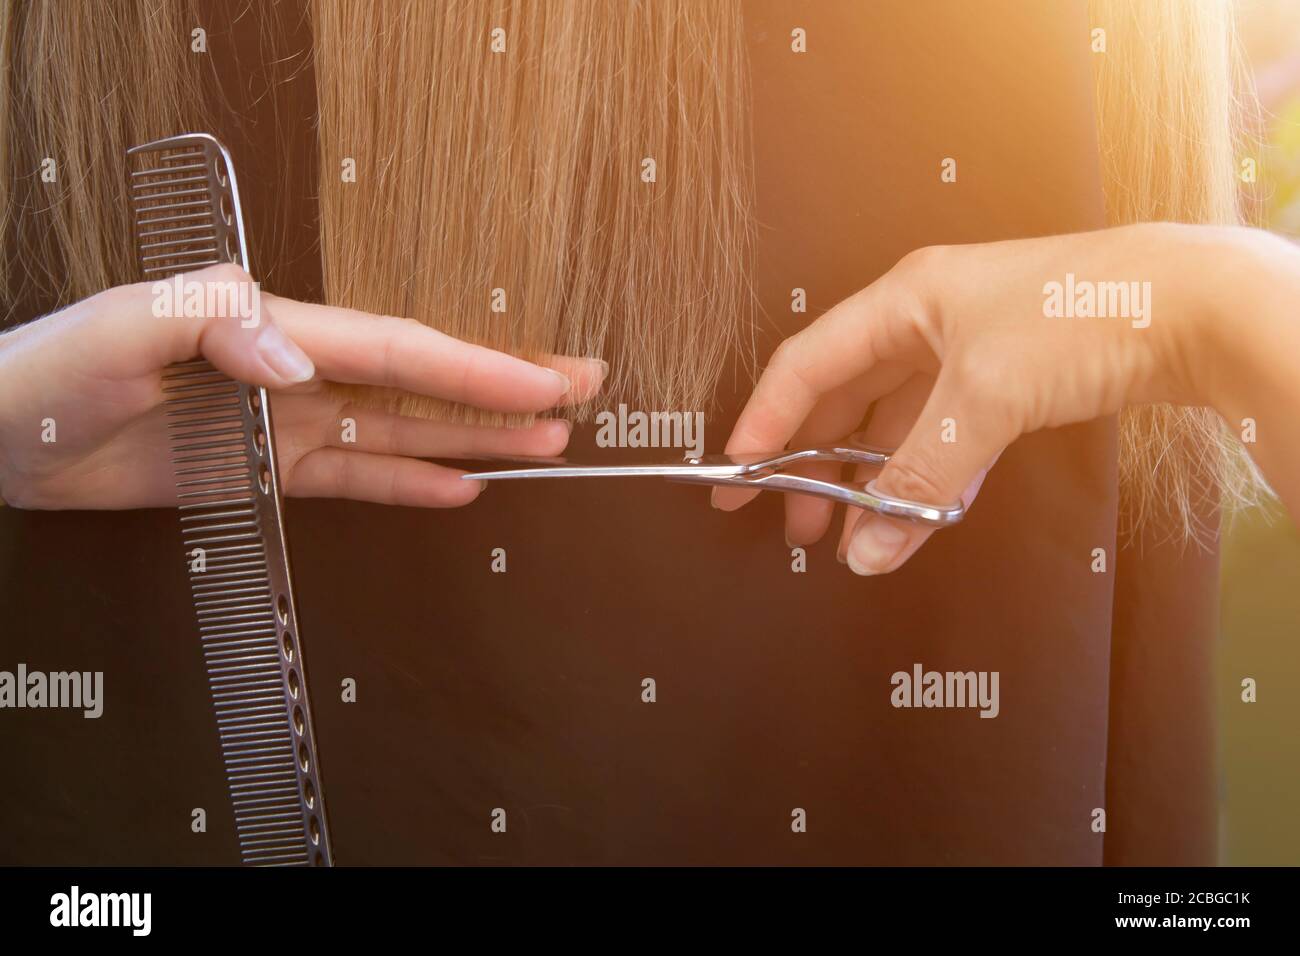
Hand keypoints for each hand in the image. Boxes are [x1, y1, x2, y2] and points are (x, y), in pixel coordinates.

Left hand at [0, 263, 604, 509]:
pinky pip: (355, 476)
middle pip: (419, 381)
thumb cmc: (37, 375)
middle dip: (502, 388)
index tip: (542, 381)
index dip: (477, 367)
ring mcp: (281, 423)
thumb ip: (210, 323)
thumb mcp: (113, 332)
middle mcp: (290, 372)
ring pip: (402, 430)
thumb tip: (300, 364)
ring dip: (474, 436)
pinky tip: (457, 486)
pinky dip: (409, 481)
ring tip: (545, 443)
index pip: (396, 349)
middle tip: (577, 391)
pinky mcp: (262, 469)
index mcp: (268, 329)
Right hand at [715, 223, 1243, 573]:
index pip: (809, 362)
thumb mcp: (983, 397)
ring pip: (894, 424)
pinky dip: (922, 476)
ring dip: (868, 478)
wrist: (1193, 306)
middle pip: (845, 398)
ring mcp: (968, 353)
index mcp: (905, 300)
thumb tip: (867, 544)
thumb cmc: (1086, 311)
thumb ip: (919, 477)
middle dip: (812, 461)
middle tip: (787, 516)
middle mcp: (928, 322)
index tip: (738, 470)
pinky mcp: (1006, 382)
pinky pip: (942, 437)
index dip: (767, 418)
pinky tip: (911, 511)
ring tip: (845, 530)